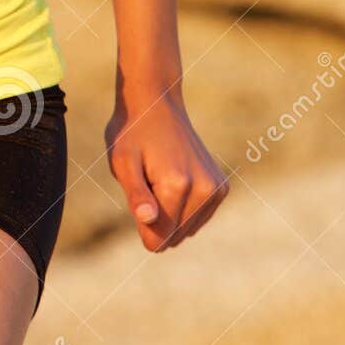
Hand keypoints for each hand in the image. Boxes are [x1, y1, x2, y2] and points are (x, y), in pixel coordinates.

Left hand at [104, 91, 228, 251]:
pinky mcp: (222, 188)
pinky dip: (183, 208)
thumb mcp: (122, 161)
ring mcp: (216, 189)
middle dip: (156, 218)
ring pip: (186, 232)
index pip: (157, 240)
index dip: (140, 223)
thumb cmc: (133, 133)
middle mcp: (204, 190)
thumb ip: (136, 194)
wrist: (157, 103)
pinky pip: (197, 220)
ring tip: (160, 177)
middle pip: (172, 238)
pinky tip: (175, 179)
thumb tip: (149, 220)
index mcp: (177, 185)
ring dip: (170, 213)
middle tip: (148, 180)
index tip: (138, 192)